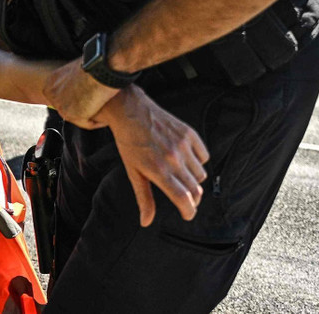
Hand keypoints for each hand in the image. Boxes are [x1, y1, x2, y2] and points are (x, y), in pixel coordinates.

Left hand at [42, 58, 118, 128]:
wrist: (101, 68)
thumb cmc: (95, 64)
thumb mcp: (77, 70)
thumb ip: (74, 79)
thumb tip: (81, 85)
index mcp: (51, 81)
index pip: (62, 97)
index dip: (78, 100)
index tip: (90, 100)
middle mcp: (51, 93)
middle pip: (68, 107)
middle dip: (83, 109)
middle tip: (98, 107)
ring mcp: (60, 104)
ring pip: (78, 116)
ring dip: (91, 115)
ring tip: (104, 111)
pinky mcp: (71, 114)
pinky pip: (86, 123)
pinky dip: (97, 122)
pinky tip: (105, 119)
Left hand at [100, 86, 209, 225]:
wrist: (130, 111)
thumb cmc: (129, 143)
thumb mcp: (133, 172)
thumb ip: (143, 198)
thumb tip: (146, 222)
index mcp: (158, 171)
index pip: (184, 199)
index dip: (189, 211)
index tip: (188, 215)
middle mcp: (173, 159)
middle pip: (195, 190)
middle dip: (192, 199)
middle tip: (183, 198)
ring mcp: (184, 146)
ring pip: (201, 175)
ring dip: (193, 180)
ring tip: (179, 173)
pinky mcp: (190, 134)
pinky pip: (204, 156)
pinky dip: (198, 161)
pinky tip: (185, 159)